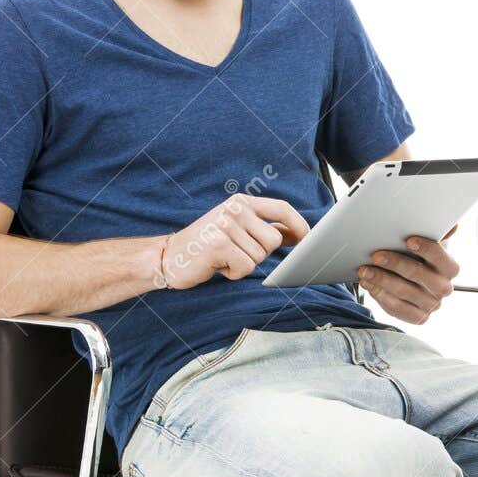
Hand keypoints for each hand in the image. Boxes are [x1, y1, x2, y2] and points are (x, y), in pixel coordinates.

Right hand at [162, 195, 309, 288]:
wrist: (169, 257)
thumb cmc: (208, 247)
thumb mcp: (238, 231)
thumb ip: (265, 230)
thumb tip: (297, 235)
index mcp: (241, 202)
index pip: (281, 208)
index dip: (299, 224)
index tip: (308, 239)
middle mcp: (234, 209)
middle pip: (273, 240)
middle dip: (259, 254)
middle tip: (235, 253)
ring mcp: (225, 225)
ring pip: (259, 256)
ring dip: (244, 265)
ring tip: (224, 258)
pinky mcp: (218, 244)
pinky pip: (245, 267)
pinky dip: (234, 273)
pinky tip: (218, 266)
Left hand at [356, 226, 458, 324]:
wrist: (410, 282)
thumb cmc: (418, 258)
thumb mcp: (427, 243)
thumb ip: (436, 232)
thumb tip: (451, 225)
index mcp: (450, 268)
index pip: (441, 258)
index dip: (426, 249)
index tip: (408, 240)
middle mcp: (444, 288)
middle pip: (419, 275)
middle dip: (396, 264)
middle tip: (376, 256)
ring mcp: (431, 305)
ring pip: (405, 292)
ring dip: (382, 280)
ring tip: (365, 271)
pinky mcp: (418, 317)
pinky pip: (398, 309)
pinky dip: (381, 296)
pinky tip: (369, 285)